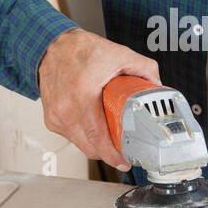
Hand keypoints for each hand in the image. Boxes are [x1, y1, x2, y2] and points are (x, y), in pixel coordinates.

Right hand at [37, 28, 160, 168]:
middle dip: (109, 153)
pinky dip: (84, 135)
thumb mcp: (118, 54)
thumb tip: (157, 85)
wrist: (52, 46)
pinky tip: (93, 125)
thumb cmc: (79, 50)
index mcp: (82, 93)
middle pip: (89, 146)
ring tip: (109, 136)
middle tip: (123, 151)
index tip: (124, 161)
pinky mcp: (51, 119)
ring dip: (96, 145)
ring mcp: (56, 115)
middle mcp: (66, 108)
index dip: (112, 153)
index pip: (97, 135)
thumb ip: (143, 68)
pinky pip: (71, 136)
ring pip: (80, 144)